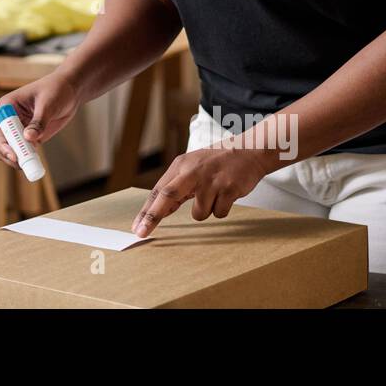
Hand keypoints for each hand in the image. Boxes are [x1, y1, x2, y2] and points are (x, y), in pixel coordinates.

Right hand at [0, 72, 81, 168]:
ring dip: (14, 159)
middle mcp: (8, 118)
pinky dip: (24, 158)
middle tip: (21, 164)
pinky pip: (21, 151)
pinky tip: (35, 162)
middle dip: (6, 154)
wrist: (70, 91)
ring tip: (29, 165)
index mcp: (7, 106)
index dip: (3, 143)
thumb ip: (38, 122)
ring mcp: (17, 128)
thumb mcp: (48, 104)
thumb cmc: (56, 90)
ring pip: (7, 149)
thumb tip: (28, 138)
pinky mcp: (28, 136)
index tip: (14, 155)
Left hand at [131, 144, 273, 236]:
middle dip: (152, 216)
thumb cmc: (216, 164)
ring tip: (215, 194)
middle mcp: (193, 171)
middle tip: (141, 232)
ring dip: (207, 210)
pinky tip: (227, 195)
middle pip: (167, 196)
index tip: (137, 227)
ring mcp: (210, 180)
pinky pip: (218, 213)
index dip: (147, 210)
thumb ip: (176, 187)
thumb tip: (159, 211)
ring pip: (199, 213)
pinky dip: (221, 209)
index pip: (159, 190)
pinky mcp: (228, 188)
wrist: (248, 152)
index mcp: (181, 166)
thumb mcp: (192, 168)